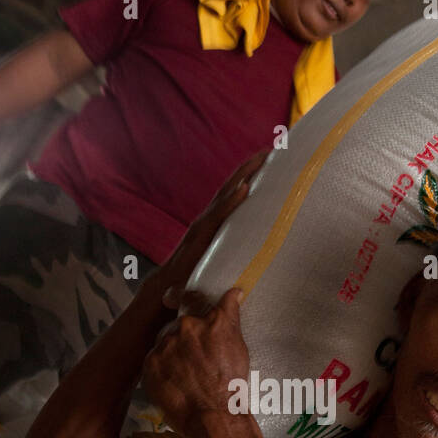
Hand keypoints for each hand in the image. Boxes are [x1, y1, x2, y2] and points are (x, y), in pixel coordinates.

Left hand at [142, 287, 250, 436]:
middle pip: (180, 325)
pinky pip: (154, 360)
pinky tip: (174, 383)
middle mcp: (188, 326)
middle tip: (195, 361)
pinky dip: (161, 369)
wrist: (214, 417)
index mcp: (212, 321)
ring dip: (173, 355)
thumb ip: (231, 316)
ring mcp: (167, 344)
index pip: (193, 297)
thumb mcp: (239, 346)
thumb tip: (234, 293)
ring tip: (186, 377)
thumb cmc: (231, 386)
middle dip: (186, 339)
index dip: (186, 298)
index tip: (178, 299)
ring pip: (166, 343)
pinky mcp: (151, 362)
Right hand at [157, 149, 268, 305]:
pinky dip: (232, 200)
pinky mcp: (201, 234)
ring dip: (244, 174)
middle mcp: (208, 217)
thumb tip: (250, 255)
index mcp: (213, 222)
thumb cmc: (193, 276)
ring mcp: (204, 223)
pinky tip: (246, 187)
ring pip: (226, 193)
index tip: (267, 161)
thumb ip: (229, 252)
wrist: (167, 286)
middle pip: (231, 186)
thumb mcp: (217, 261)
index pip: (232, 193)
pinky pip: (220, 214)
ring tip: (262, 159)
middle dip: (250, 167)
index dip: (248, 176)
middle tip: (271, 150)